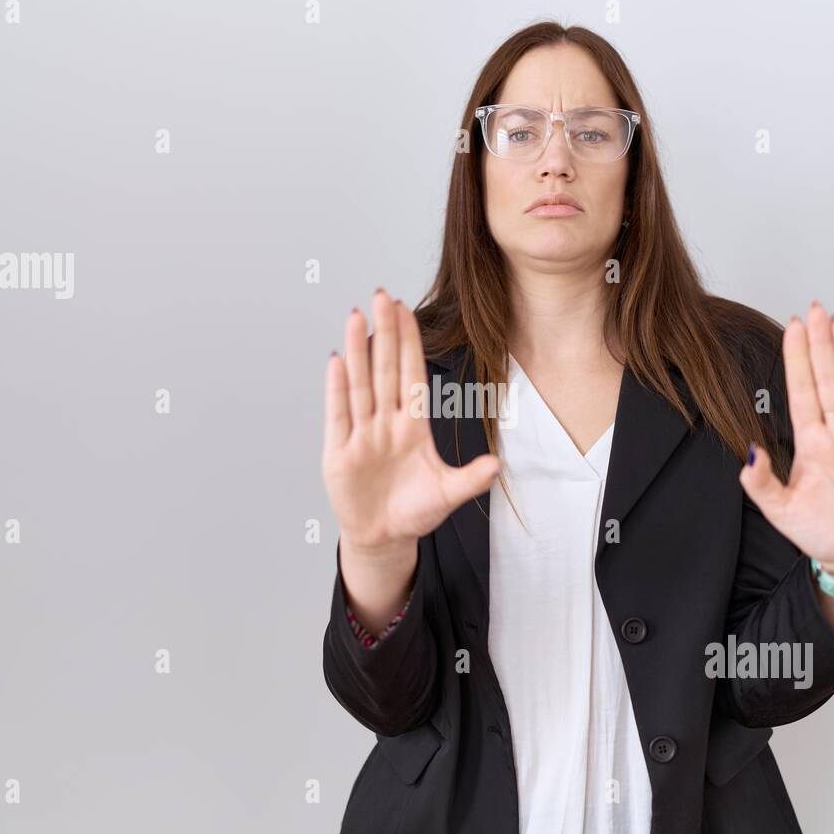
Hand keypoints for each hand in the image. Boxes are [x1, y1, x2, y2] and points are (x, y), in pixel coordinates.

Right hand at [322, 288, 501, 551]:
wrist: (384, 538)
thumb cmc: (414, 511)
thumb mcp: (448, 495)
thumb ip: (471, 479)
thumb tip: (496, 464)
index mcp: (412, 426)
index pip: (410, 375)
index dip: (409, 343)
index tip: (406, 311)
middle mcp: (385, 423)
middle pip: (384, 369)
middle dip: (384, 333)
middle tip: (382, 295)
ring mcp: (361, 435)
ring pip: (360, 385)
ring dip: (358, 350)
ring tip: (357, 316)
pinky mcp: (340, 452)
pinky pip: (338, 415)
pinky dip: (337, 389)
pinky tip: (337, 361)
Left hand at [739, 301, 833, 578]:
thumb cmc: (822, 536)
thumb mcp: (781, 511)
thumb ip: (762, 482)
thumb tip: (747, 453)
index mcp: (812, 445)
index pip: (803, 391)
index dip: (798, 359)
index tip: (792, 328)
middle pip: (829, 379)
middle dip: (821, 344)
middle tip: (814, 309)